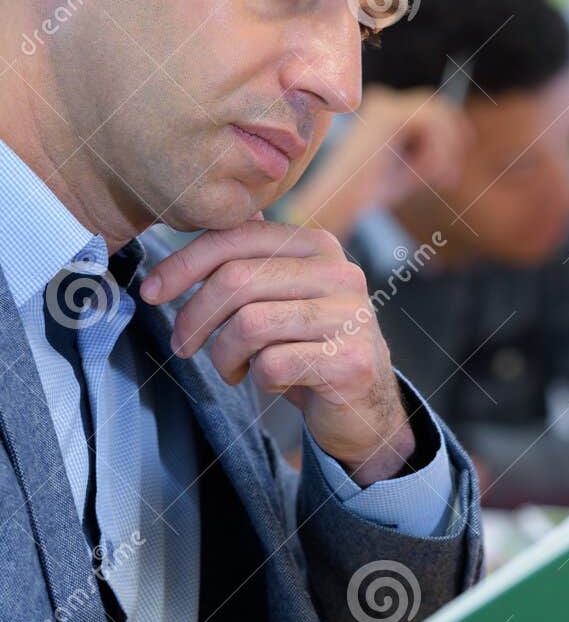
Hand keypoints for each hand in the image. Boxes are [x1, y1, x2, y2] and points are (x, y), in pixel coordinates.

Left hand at [140, 220, 414, 483]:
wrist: (363, 408)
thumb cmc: (309, 348)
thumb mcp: (282, 296)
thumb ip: (252, 259)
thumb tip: (197, 214)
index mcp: (318, 246)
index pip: (237, 238)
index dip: (184, 263)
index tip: (151, 292)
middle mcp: (340, 273)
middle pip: (237, 281)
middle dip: (195, 317)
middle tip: (182, 347)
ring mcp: (349, 317)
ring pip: (250, 324)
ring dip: (224, 355)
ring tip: (231, 369)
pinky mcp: (350, 361)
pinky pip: (272, 364)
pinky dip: (259, 379)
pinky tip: (272, 382)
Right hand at [282, 86, 470, 239]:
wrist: (339, 202)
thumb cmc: (369, 191)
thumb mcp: (408, 166)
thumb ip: (431, 149)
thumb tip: (462, 136)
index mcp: (386, 110)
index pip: (434, 110)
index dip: (451, 139)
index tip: (448, 178)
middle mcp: (385, 101)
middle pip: (440, 108)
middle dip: (451, 144)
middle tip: (446, 180)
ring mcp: (386, 106)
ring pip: (439, 116)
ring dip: (441, 153)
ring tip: (428, 179)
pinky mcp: (388, 116)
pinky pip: (431, 125)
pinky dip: (434, 154)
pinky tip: (419, 175)